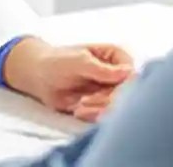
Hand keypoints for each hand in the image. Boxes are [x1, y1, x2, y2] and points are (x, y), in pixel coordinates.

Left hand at [1, 39, 133, 121]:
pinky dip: (94, 116)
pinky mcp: (101, 104)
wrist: (39, 76)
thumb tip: (129, 73)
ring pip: (118, 106)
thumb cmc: (58, 61)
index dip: (123, 86)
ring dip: (99, 110)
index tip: (107, 92)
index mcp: (116, 56)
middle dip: (106, 101)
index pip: (132, 74)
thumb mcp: (80, 62)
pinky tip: (78, 112)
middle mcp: (118, 74)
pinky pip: (106, 114)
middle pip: (127, 94)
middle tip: (85, 101)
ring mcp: (110, 90)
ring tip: (79, 107)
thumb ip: (103, 69)